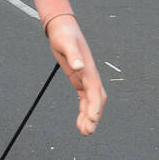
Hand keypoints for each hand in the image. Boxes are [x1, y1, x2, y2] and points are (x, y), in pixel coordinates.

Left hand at [45, 16, 106, 135]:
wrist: (62, 27)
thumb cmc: (64, 34)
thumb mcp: (65, 43)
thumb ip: (73, 55)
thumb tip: (78, 66)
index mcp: (89, 69)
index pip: (95, 92)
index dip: (95, 107)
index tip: (92, 119)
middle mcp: (89, 75)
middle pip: (97, 100)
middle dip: (94, 116)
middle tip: (87, 131)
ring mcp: (85, 78)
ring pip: (91, 102)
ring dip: (89, 117)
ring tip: (84, 132)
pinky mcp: (78, 79)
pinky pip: (84, 98)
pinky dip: (83, 110)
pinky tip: (80, 121)